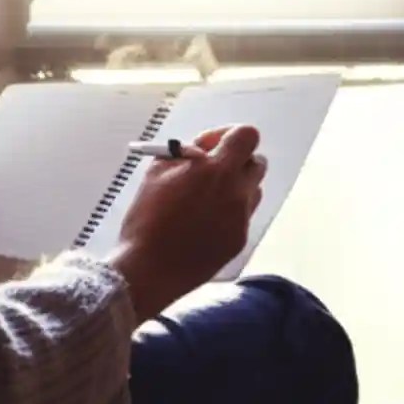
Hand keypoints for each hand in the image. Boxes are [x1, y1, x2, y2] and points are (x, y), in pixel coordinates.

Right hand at [106, 125, 266, 320]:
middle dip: (236, 160)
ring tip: (206, 198)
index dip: (228, 135)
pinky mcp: (239, 240)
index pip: (247, 135)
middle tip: (211, 170)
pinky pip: (243, 217)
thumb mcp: (156, 172)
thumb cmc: (146, 221)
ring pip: (253, 190)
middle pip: (257, 162)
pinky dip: (228, 213)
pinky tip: (203, 223)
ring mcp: (241, 218)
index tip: (208, 146)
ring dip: (235, 187)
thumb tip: (199, 149)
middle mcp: (236, 192)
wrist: (149, 268)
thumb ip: (183, 154)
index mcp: (216, 170)